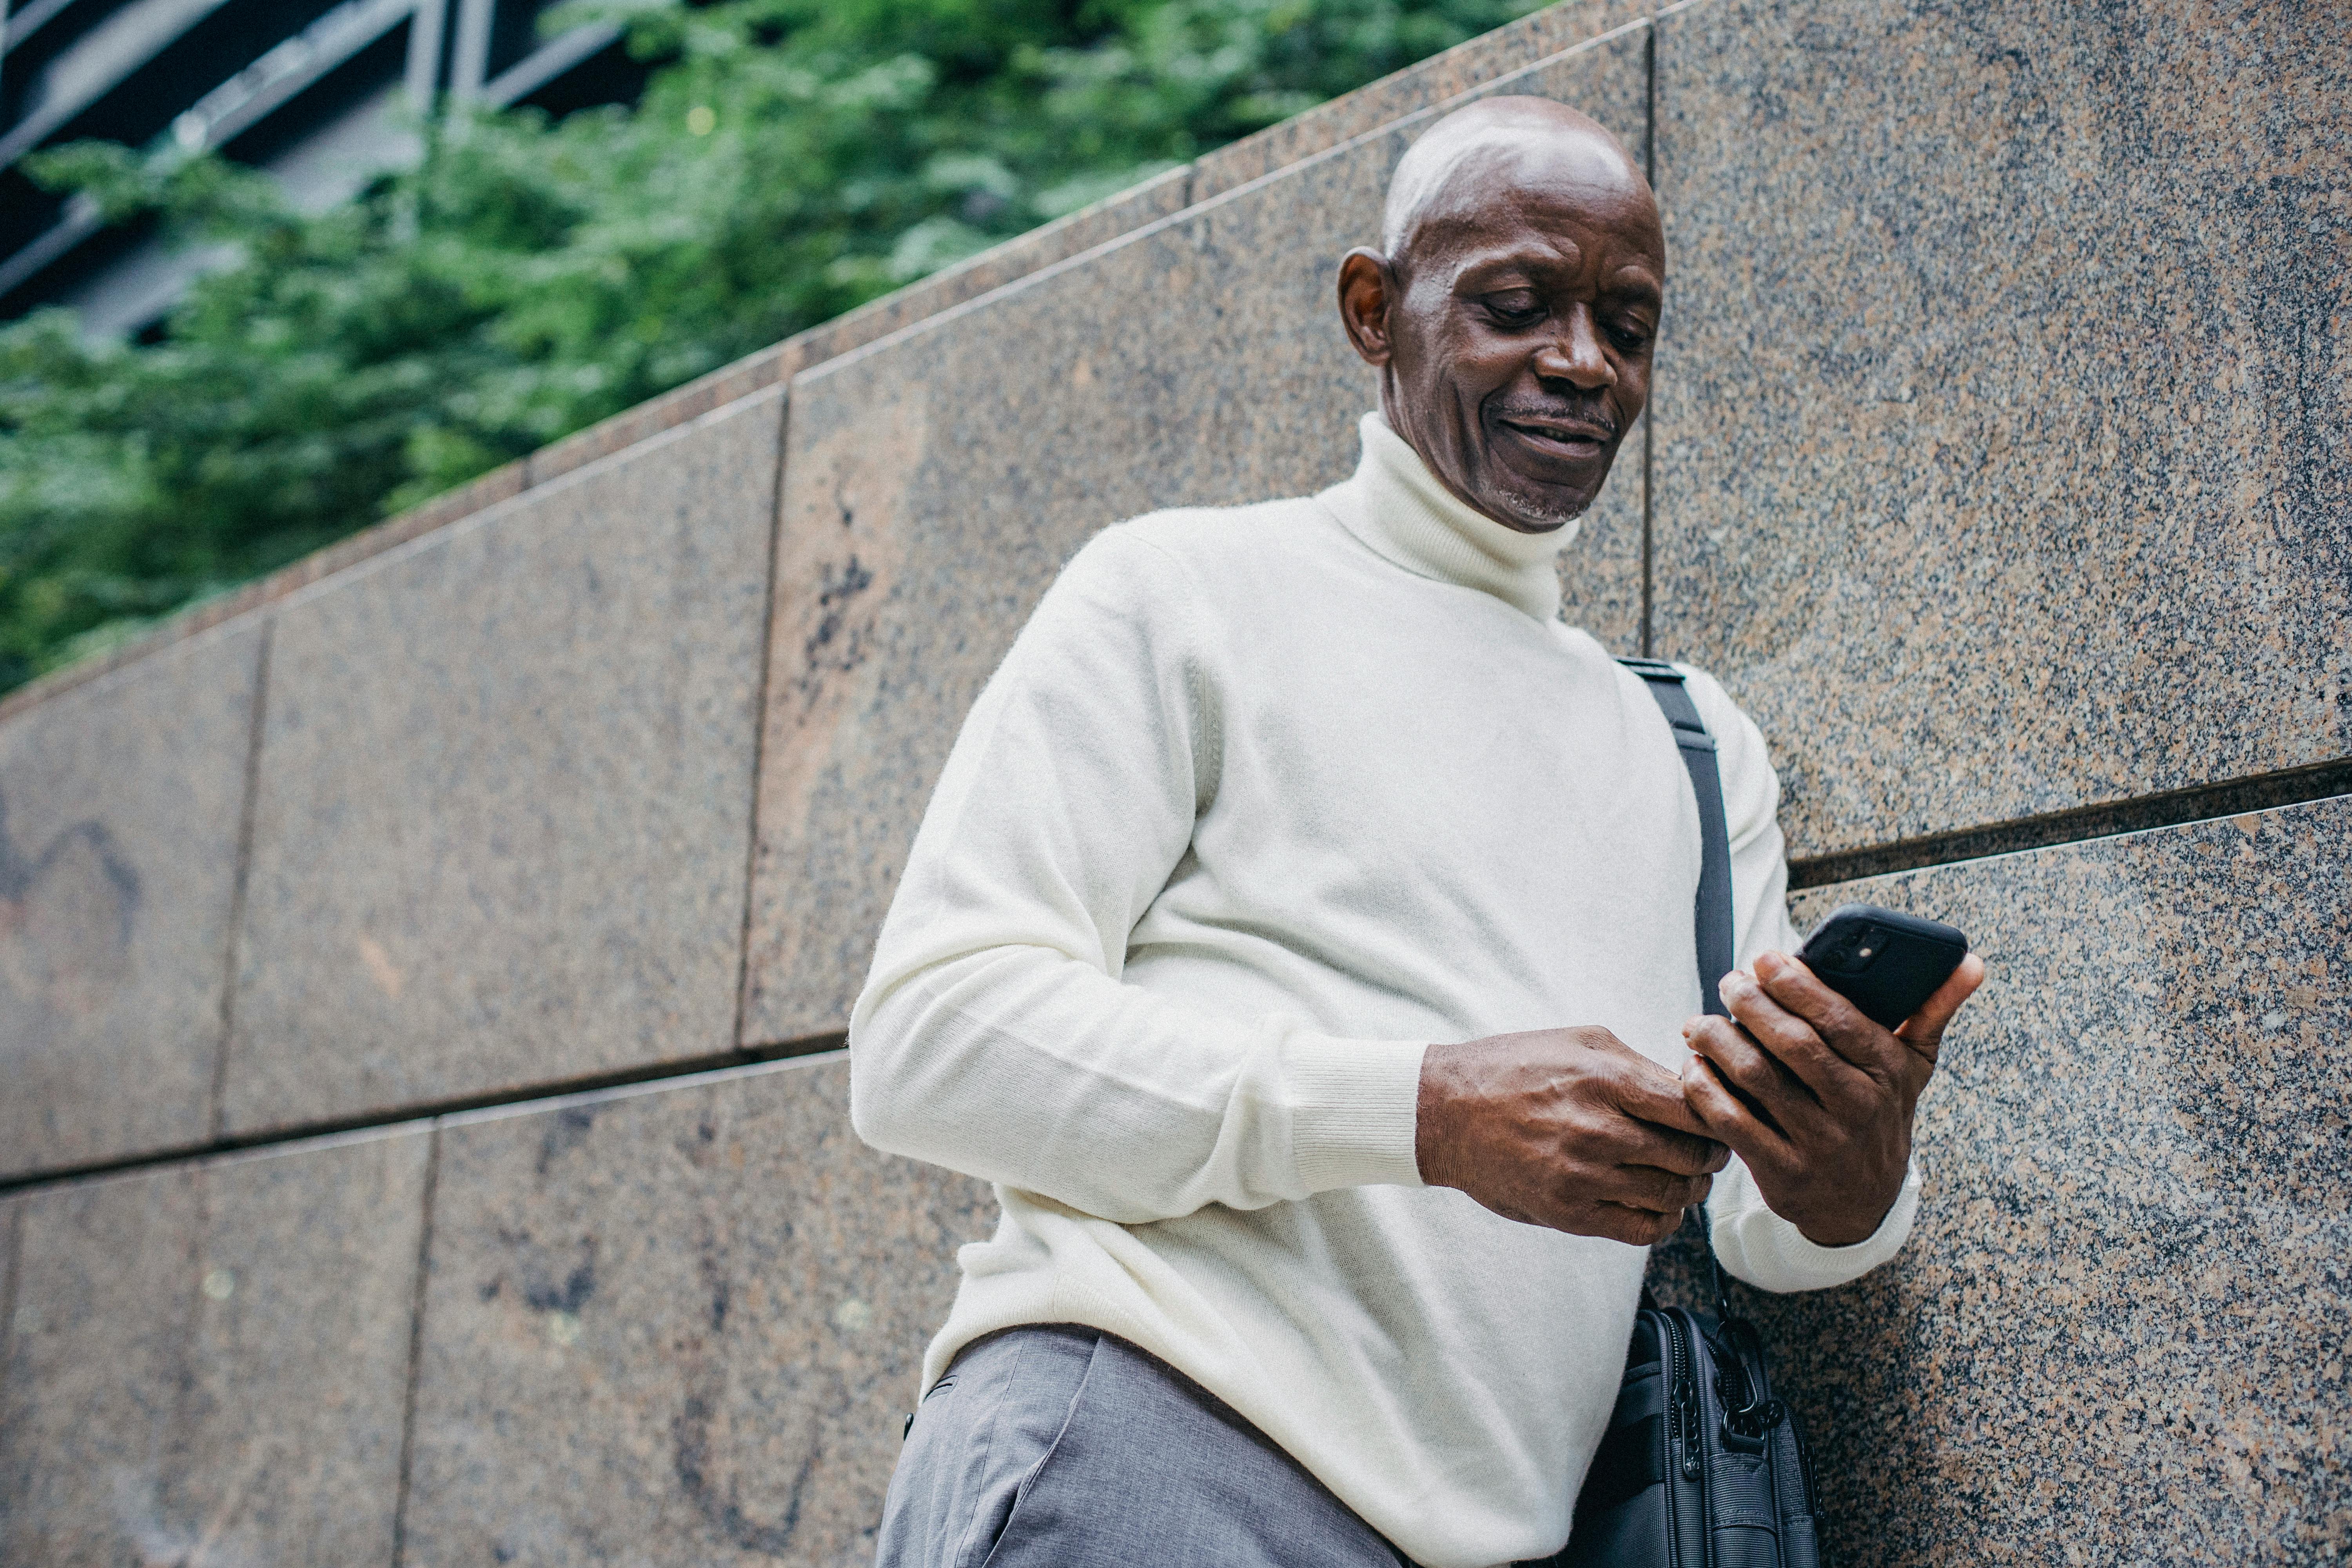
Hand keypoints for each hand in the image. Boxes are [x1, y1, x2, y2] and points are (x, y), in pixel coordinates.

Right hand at [1417, 1027, 1728, 1245]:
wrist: (1445, 1112)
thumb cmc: (1515, 1068)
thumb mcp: (1579, 1042)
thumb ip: (1640, 1064)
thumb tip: (1693, 1086)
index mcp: (1605, 1081)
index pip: (1694, 1109)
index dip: (1718, 1114)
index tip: (1718, 1115)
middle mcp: (1598, 1132)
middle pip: (1691, 1157)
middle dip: (1710, 1155)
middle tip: (1709, 1151)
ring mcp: (1582, 1178)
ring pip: (1672, 1197)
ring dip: (1689, 1189)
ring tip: (1684, 1177)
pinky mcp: (1568, 1214)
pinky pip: (1641, 1230)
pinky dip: (1663, 1221)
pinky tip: (1659, 1204)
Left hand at [1680, 950, 1985, 1245]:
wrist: (1864, 1202)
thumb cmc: (1880, 1114)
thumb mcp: (1912, 1068)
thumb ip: (1932, 1011)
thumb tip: (1971, 962)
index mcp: (1887, 1073)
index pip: (1840, 1020)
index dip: (1797, 985)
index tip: (1764, 958)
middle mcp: (1857, 1108)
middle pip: (1794, 1045)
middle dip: (1752, 1006)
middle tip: (1728, 982)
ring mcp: (1820, 1143)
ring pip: (1758, 1080)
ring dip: (1719, 1043)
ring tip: (1699, 1022)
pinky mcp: (1784, 1173)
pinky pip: (1733, 1123)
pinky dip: (1706, 1091)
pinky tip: (1693, 1067)